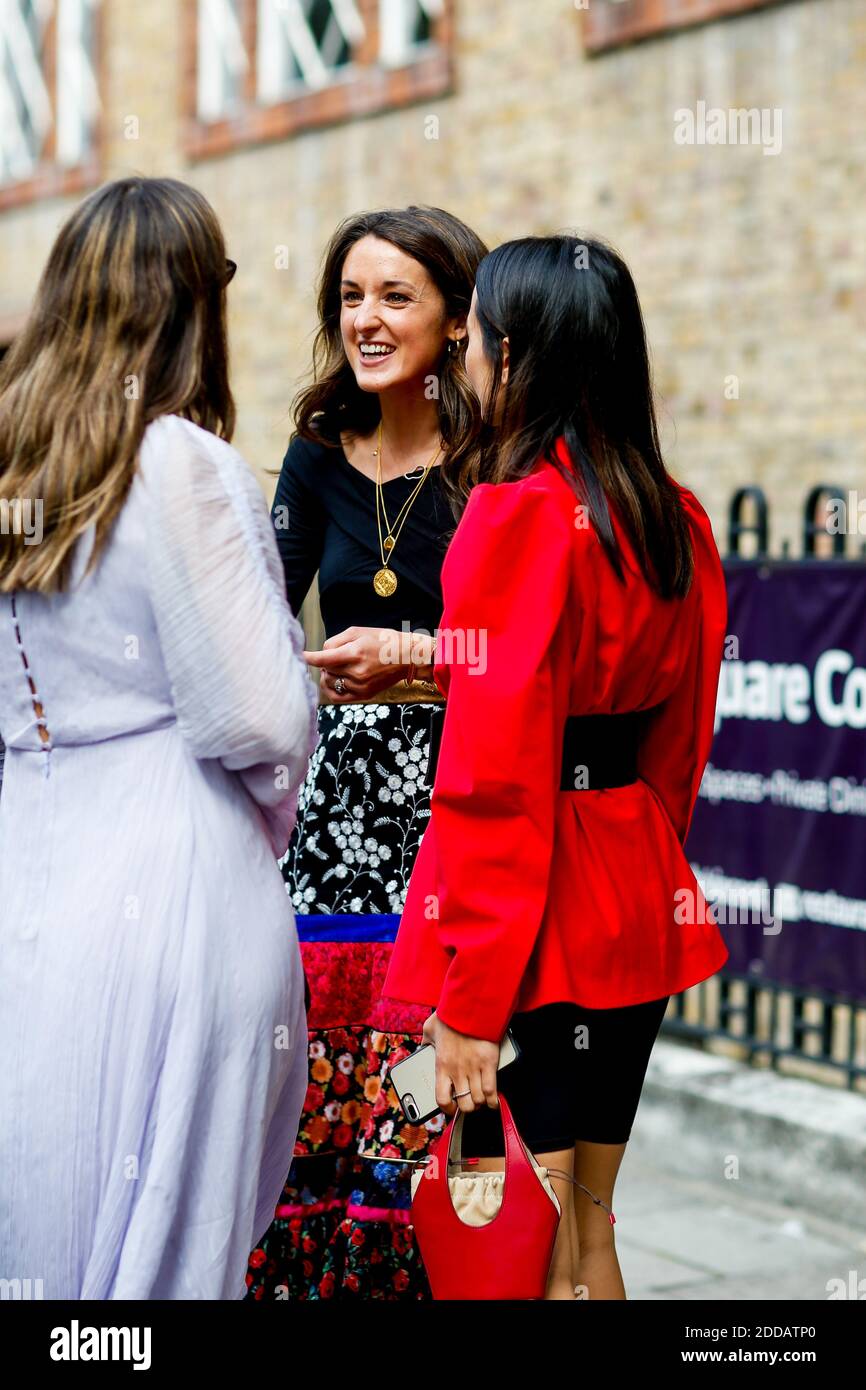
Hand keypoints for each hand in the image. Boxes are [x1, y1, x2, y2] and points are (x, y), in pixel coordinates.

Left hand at [303, 626, 435, 701]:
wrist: (406, 657)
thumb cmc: (382, 640)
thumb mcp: (358, 632)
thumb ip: (335, 641)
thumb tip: (321, 654)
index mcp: (355, 653)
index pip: (323, 659)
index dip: (309, 657)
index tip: (301, 656)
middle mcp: (357, 672)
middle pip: (326, 670)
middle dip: (325, 663)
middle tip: (335, 657)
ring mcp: (360, 686)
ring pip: (329, 683)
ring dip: (328, 675)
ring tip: (338, 667)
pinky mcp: (364, 695)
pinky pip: (337, 697)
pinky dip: (330, 689)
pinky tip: (333, 681)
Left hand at [422, 1011, 500, 1117]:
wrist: (470, 1005)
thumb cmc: (450, 1015)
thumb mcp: (430, 1029)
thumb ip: (426, 1041)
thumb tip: (422, 1047)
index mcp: (441, 1065)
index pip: (441, 1098)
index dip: (448, 1109)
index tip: (451, 1108)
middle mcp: (457, 1071)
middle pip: (464, 1104)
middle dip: (468, 1107)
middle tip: (470, 1102)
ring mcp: (474, 1068)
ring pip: (478, 1100)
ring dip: (481, 1103)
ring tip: (482, 1101)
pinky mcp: (489, 1063)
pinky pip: (492, 1090)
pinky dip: (494, 1099)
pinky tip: (493, 1101)